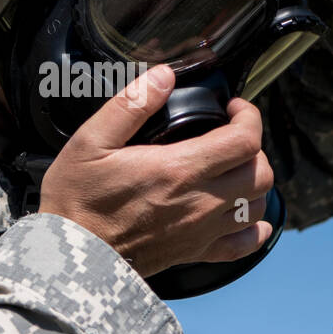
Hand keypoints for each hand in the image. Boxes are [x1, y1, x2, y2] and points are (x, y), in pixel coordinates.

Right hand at [39, 65, 274, 277]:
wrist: (72, 257)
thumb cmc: (77, 200)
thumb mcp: (92, 142)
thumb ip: (131, 105)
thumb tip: (164, 76)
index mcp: (179, 170)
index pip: (245, 140)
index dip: (248, 117)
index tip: (232, 109)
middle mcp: (200, 203)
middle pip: (261, 173)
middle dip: (253, 147)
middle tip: (230, 136)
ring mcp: (202, 232)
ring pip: (259, 206)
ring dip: (254, 183)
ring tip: (232, 170)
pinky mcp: (196, 253)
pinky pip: (245, 244)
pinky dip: (253, 226)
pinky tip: (238, 213)